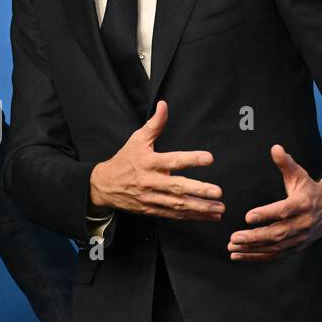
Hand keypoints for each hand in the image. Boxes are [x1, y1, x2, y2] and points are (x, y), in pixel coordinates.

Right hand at [88, 101, 223, 220]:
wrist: (103, 186)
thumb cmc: (124, 161)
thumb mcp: (137, 140)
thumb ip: (154, 124)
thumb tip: (163, 105)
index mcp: (149, 162)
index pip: (172, 160)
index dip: (190, 159)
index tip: (208, 158)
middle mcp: (150, 181)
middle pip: (176, 187)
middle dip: (198, 190)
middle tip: (217, 192)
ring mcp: (151, 198)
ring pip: (178, 204)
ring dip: (199, 208)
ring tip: (218, 208)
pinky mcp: (152, 210)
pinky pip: (174, 214)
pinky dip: (191, 216)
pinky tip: (208, 216)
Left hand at [227, 145, 321, 260]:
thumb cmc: (310, 190)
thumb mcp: (299, 175)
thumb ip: (286, 163)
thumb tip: (275, 148)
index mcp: (303, 203)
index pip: (284, 210)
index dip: (266, 214)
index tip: (248, 217)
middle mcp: (303, 223)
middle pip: (278, 233)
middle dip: (255, 237)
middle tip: (234, 237)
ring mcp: (300, 238)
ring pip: (275, 247)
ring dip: (252, 248)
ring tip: (232, 247)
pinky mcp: (296, 247)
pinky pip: (275, 255)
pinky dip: (257, 257)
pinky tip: (239, 255)